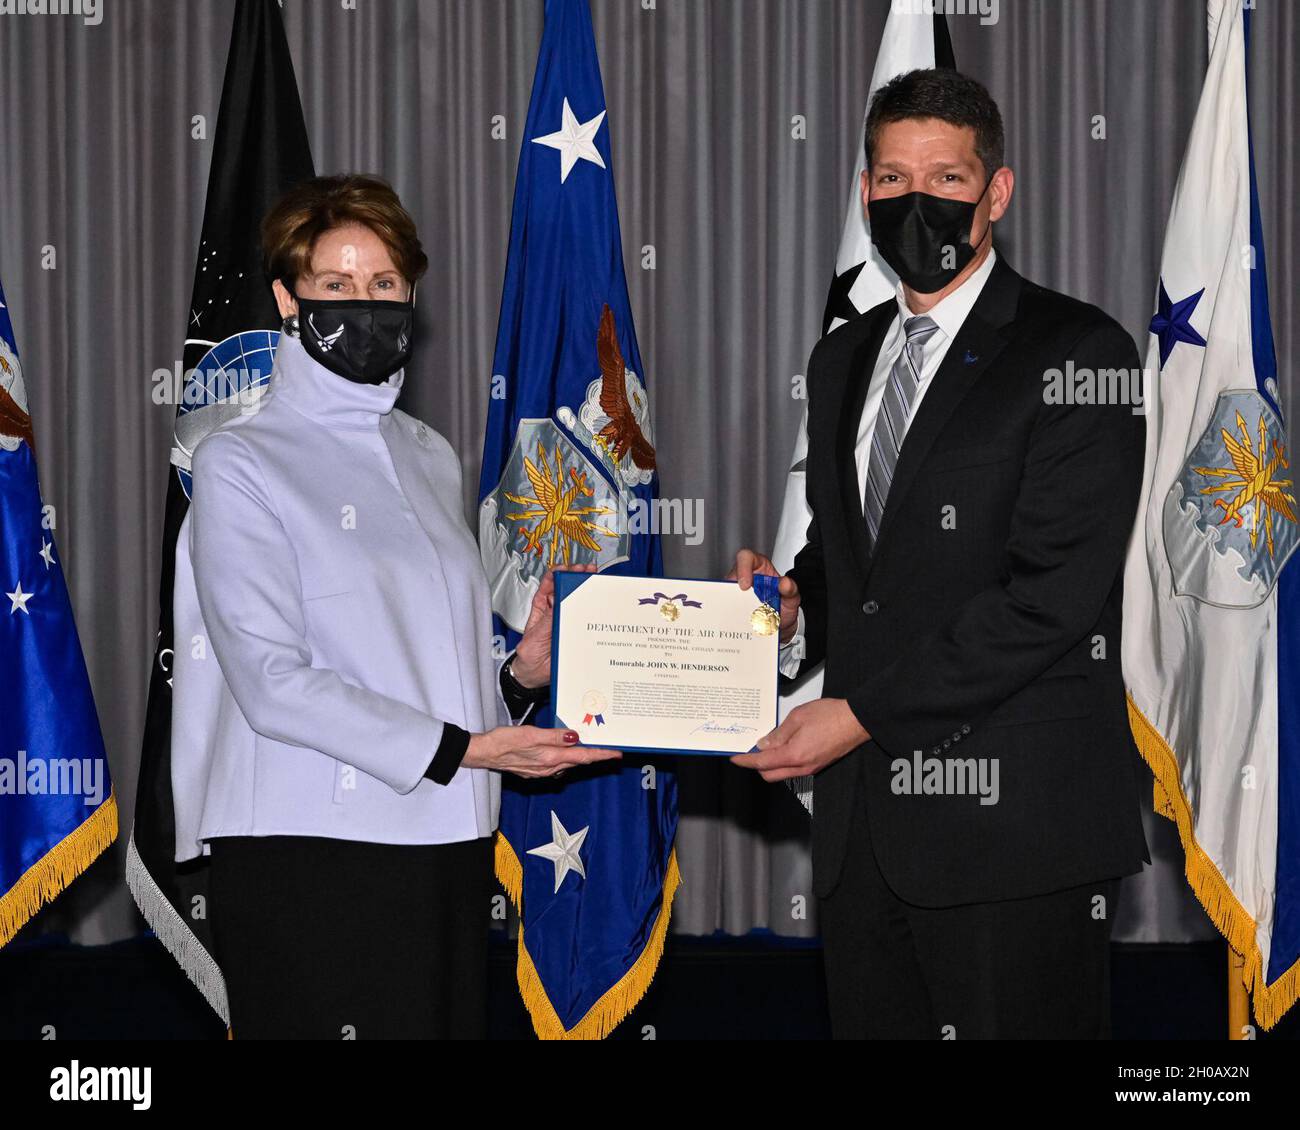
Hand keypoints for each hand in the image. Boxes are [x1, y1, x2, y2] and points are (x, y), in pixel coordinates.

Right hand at [463, 724, 621, 778]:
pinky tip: (568, 750)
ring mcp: (542, 770)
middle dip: (596, 755)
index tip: (617, 754)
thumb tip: (576, 737)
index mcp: (551, 758)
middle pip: (579, 761)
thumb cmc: (504, 741)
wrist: (484, 753)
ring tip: (595, 747)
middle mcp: (549, 767)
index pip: (583, 757)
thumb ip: (554, 736)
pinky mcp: (535, 768)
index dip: (601, 755)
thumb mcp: (530, 734)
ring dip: (582, 756)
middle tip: (611, 748)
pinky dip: (567, 757)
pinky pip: (558, 763)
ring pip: (569, 763)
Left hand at [513, 564, 597, 687]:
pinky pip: (585, 621)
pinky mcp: (576, 634)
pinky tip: (597, 603)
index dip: (555, 575)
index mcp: (542, 610)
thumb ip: (546, 623)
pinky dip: (592, 612)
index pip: (548, 588)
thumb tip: (557, 606)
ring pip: (577, 604)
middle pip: (566, 592)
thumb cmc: (529, 656)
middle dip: (575, 578)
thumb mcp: (534, 638)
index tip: (563, 569)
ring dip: (585, 592)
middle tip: (583, 571)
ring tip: (592, 581)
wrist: (535, 677)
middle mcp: (555, 614)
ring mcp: (567, 623)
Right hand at [727, 548, 801, 643]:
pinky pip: (728, 608)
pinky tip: (744, 623)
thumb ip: (791, 589)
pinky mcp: (734, 606)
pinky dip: (734, 616)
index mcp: (760, 567)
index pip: (746, 557)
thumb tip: (785, 583)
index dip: (742, 568)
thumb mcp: (792, 597)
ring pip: (726, 594)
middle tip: (743, 605)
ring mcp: (738, 592)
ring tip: (747, 617)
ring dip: (734, 606)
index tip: (745, 585)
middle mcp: (746, 577)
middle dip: (733, 590)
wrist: (783, 625)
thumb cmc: (784, 605)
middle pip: (731, 576)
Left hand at [730, 698, 868, 782]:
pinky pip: (794, 769)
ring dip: (770, 764)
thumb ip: (778, 734)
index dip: (746, 761)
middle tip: (749, 751)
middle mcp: (802, 767)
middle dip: (756, 765)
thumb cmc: (831, 716)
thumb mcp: (798, 717)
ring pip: (782, 773)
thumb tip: (763, 744)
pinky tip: (782, 747)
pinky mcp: (817, 765)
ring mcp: (811, 768)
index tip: (736, 758)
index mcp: (794, 755)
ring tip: (764, 747)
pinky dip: (783, 762)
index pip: (762, 763)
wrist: (857, 721)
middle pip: (770, 774)